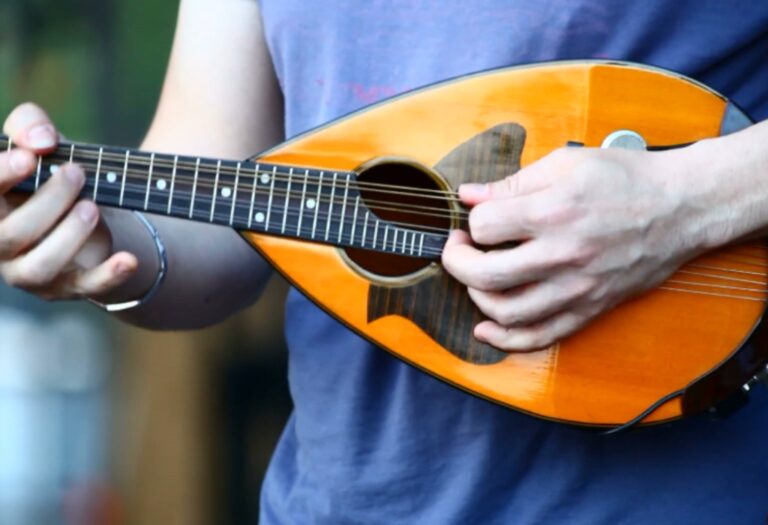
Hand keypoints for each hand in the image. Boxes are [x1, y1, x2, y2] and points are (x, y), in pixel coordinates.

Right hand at [0, 103, 136, 299]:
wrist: (90, 212)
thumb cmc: (52, 175)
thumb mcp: (40, 143)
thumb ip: (28, 125)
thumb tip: (40, 140)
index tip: (28, 158)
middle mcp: (1, 244)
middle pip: (10, 234)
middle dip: (46, 200)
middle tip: (76, 172)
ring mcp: (31, 271)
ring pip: (40, 266)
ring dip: (69, 234)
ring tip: (93, 206)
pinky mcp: (69, 286)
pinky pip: (87, 287)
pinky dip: (109, 275)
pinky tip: (129, 260)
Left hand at [442, 147, 703, 350]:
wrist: (682, 208)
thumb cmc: (626, 179)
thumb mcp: (567, 163)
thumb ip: (513, 182)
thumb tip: (469, 196)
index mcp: (555, 211)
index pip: (485, 227)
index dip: (471, 222)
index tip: (475, 218)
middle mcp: (563, 254)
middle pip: (485, 274)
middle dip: (457, 262)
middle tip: (459, 249)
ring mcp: (577, 287)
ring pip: (507, 312)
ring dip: (477, 298)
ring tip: (476, 278)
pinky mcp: (589, 308)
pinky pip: (541, 336)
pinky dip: (506, 340)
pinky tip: (486, 330)